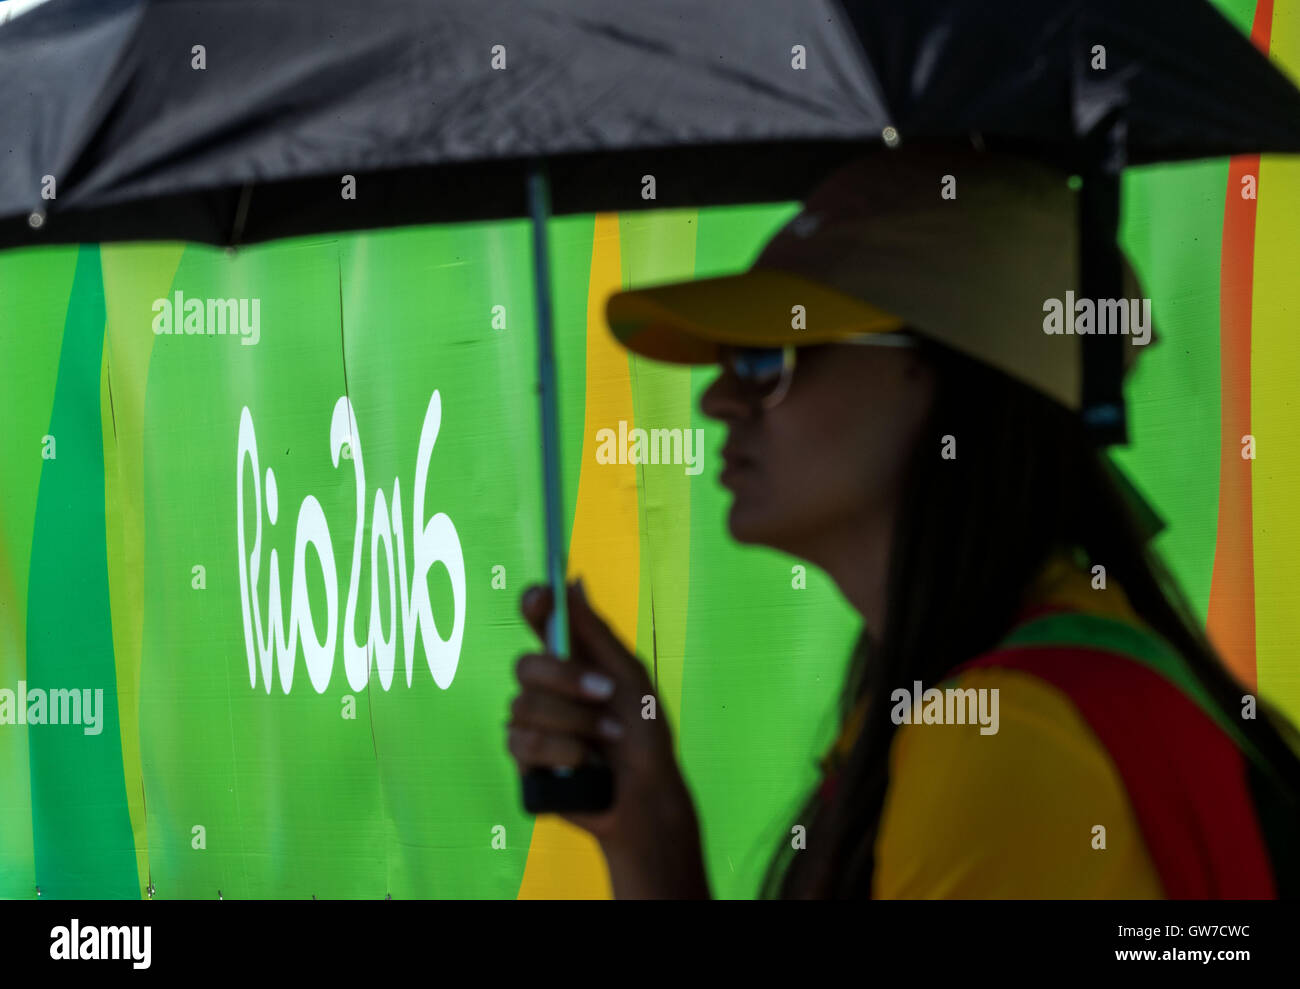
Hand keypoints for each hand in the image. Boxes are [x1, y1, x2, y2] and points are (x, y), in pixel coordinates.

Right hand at [506, 580, 709, 896]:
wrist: (645, 794)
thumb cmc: (644, 734)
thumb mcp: (629, 678)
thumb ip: (597, 633)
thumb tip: (574, 582)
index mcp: (572, 660)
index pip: (540, 623)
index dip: (533, 605)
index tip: (540, 596)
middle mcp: (547, 688)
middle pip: (526, 664)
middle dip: (566, 678)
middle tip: (605, 692)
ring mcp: (532, 723)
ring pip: (526, 706)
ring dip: (577, 721)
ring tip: (609, 737)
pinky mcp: (525, 759)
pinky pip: (524, 742)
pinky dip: (563, 749)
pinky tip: (585, 761)